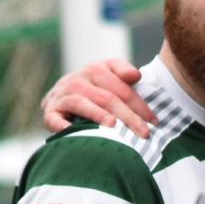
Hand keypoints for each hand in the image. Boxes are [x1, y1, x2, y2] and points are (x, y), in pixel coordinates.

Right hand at [41, 59, 155, 137]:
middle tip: (144, 133)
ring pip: (81, 103)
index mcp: (95, 69)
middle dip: (128, 116)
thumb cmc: (96, 87)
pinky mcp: (49, 111)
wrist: (62, 94)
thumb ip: (123, 71)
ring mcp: (61, 95)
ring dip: (97, 115)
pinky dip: (62, 126)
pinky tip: (73, 133)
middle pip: (106, 97)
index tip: (154, 122)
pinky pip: (54, 118)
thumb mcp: (110, 74)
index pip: (121, 88)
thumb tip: (136, 75)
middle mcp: (77, 80)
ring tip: (113, 126)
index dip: (139, 105)